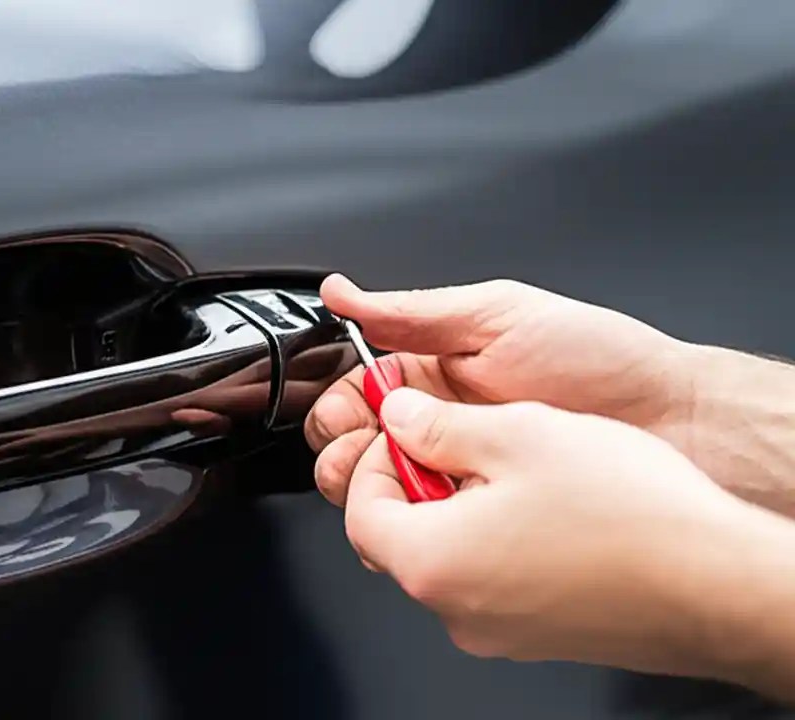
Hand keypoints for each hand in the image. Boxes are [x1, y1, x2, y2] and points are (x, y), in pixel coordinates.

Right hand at [306, 275, 697, 506]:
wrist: (672, 420)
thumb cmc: (599, 359)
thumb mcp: (497, 316)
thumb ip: (412, 312)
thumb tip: (341, 293)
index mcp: (428, 369)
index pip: (350, 393)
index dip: (337, 408)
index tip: (352, 416)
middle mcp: (435, 423)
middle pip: (353, 449)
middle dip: (348, 456)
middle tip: (382, 454)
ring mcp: (456, 472)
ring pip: (382, 495)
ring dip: (380, 492)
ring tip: (417, 480)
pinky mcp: (482, 517)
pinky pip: (427, 529)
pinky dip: (419, 525)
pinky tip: (440, 510)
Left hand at [343, 388, 772, 678]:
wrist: (718, 585)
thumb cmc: (632, 518)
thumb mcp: (518, 434)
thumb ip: (439, 425)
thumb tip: (400, 417)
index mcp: (431, 559)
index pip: (357, 508)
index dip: (373, 460)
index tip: (403, 431)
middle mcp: (454, 608)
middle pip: (397, 536)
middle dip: (415, 483)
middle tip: (455, 443)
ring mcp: (497, 630)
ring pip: (447, 558)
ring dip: (459, 509)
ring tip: (514, 468)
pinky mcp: (537, 635)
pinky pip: (493, 581)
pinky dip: (499, 541)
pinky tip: (547, 506)